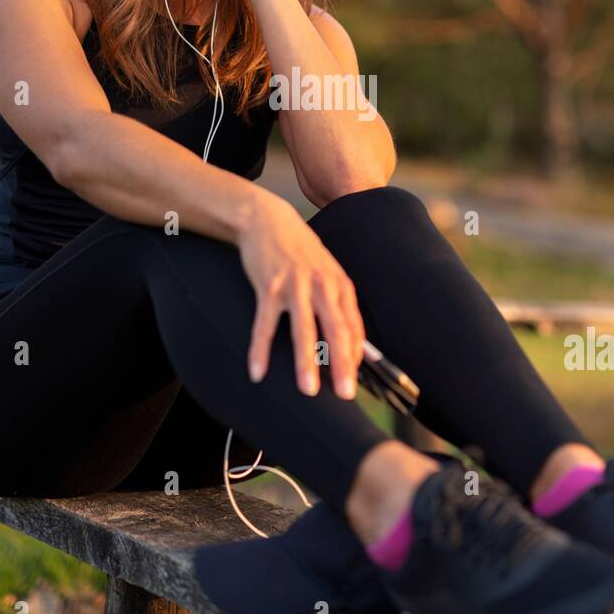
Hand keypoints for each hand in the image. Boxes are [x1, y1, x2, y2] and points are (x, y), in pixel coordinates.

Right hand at [237, 193, 365, 396]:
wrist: (267, 219)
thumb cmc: (300, 252)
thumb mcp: (326, 273)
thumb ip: (338, 304)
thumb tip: (353, 344)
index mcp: (339, 285)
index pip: (354, 327)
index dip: (356, 357)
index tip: (356, 383)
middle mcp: (321, 285)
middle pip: (336, 329)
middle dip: (342, 364)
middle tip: (346, 393)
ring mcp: (294, 285)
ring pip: (304, 329)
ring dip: (306, 362)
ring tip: (307, 391)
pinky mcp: (268, 286)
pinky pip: (265, 324)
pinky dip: (260, 350)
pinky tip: (257, 372)